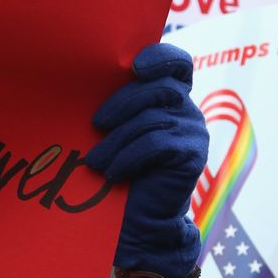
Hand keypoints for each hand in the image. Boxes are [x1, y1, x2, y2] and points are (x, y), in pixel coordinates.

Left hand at [85, 43, 207, 277]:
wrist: (139, 219)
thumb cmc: (119, 168)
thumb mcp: (117, 129)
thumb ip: (117, 104)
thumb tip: (83, 79)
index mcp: (171, 96)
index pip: (177, 63)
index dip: (160, 57)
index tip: (135, 67)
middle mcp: (188, 110)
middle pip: (158, 88)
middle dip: (122, 103)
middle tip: (96, 124)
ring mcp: (194, 132)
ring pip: (152, 118)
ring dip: (117, 139)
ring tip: (95, 160)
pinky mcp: (192, 156)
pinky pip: (156, 143)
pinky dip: (128, 157)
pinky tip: (112, 173)